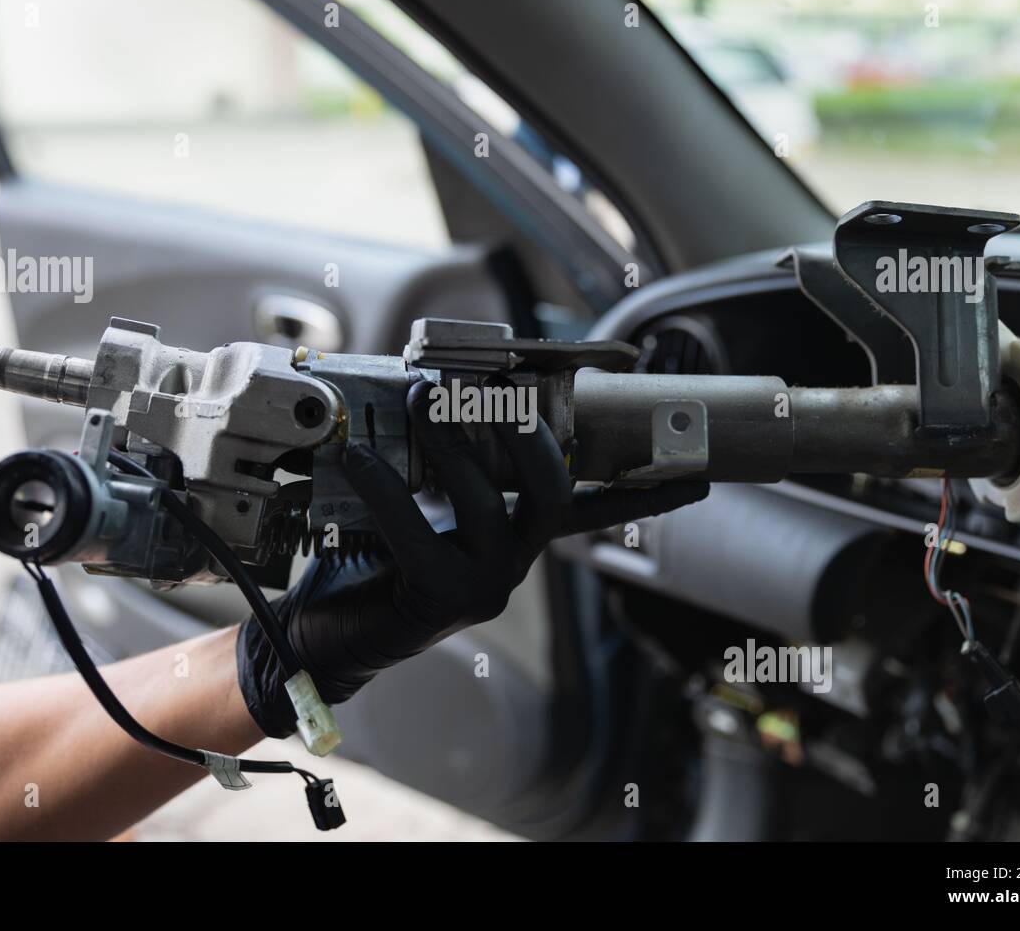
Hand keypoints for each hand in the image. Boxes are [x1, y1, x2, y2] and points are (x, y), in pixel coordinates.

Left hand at [238, 379, 708, 737]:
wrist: (320, 637)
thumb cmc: (366, 561)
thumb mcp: (415, 503)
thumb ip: (438, 464)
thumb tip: (429, 390)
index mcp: (516, 539)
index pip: (593, 513)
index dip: (645, 494)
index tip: (699, 477)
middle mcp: (512, 564)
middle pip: (551, 492)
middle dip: (525, 430)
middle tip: (483, 383)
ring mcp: (482, 586)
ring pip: (487, 504)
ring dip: (451, 442)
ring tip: (418, 400)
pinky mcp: (437, 600)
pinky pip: (417, 533)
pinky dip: (386, 488)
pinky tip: (360, 458)